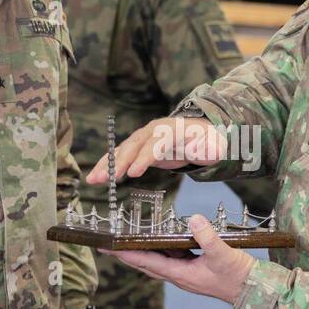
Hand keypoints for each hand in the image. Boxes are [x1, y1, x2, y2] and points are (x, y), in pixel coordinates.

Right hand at [85, 116, 228, 184]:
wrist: (200, 133)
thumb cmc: (208, 141)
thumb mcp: (215, 145)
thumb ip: (208, 148)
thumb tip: (198, 151)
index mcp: (172, 129)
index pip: (156, 143)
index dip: (144, 157)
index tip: (134, 172)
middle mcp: (153, 130)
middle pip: (134, 145)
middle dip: (119, 162)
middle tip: (106, 178)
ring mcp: (143, 137)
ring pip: (122, 149)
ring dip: (107, 165)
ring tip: (93, 179)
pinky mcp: (137, 147)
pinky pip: (120, 155)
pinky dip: (108, 165)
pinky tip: (96, 177)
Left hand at [101, 214, 254, 304]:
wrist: (253, 289)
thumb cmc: (238, 276)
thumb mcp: (224, 254)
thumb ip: (208, 237)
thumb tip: (194, 220)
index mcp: (181, 275)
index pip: (147, 262)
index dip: (127, 255)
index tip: (109, 249)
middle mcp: (179, 275)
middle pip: (146, 263)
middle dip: (126, 254)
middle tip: (108, 245)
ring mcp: (186, 272)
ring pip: (158, 260)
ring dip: (142, 251)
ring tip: (126, 240)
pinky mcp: (194, 268)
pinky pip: (171, 257)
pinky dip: (160, 248)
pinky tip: (159, 239)